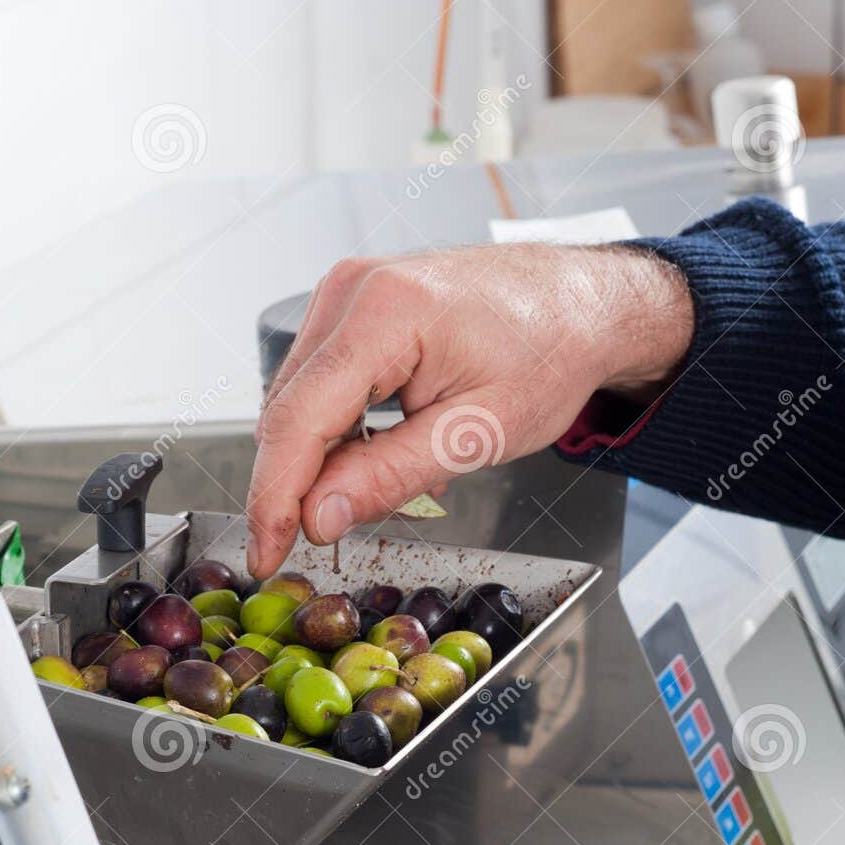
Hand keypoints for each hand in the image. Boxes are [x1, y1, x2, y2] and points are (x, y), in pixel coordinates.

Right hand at [246, 241, 692, 576]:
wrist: (578, 302)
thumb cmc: (549, 353)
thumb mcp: (479, 432)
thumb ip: (392, 476)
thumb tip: (318, 517)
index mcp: (386, 311)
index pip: (297, 420)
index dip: (273, 498)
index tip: (265, 554)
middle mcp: (352, 290)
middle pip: (286, 411)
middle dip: (294, 486)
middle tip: (321, 542)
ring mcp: (345, 293)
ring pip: (295, 401)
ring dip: (317, 459)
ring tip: (373, 488)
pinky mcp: (349, 306)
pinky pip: (315, 383)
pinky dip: (332, 430)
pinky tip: (371, 452)